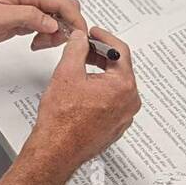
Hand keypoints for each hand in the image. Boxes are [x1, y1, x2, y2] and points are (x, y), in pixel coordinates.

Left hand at [0, 0, 85, 51]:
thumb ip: (28, 18)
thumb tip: (53, 22)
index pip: (61, 2)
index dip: (75, 19)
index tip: (81, 35)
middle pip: (63, 8)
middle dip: (67, 26)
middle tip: (59, 43)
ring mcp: (27, 8)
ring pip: (56, 18)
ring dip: (56, 33)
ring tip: (41, 44)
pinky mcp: (23, 19)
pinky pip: (45, 25)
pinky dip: (47, 36)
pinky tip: (37, 43)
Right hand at [22, 27, 139, 176]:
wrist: (56, 150)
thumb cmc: (62, 121)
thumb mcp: (67, 72)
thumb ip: (77, 48)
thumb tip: (80, 39)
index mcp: (123, 86)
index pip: (120, 51)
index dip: (104, 37)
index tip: (94, 34)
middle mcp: (129, 103)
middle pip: (119, 69)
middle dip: (101, 55)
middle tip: (85, 48)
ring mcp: (124, 117)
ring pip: (115, 86)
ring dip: (100, 73)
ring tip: (82, 67)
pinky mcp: (115, 127)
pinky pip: (112, 102)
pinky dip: (100, 91)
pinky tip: (84, 90)